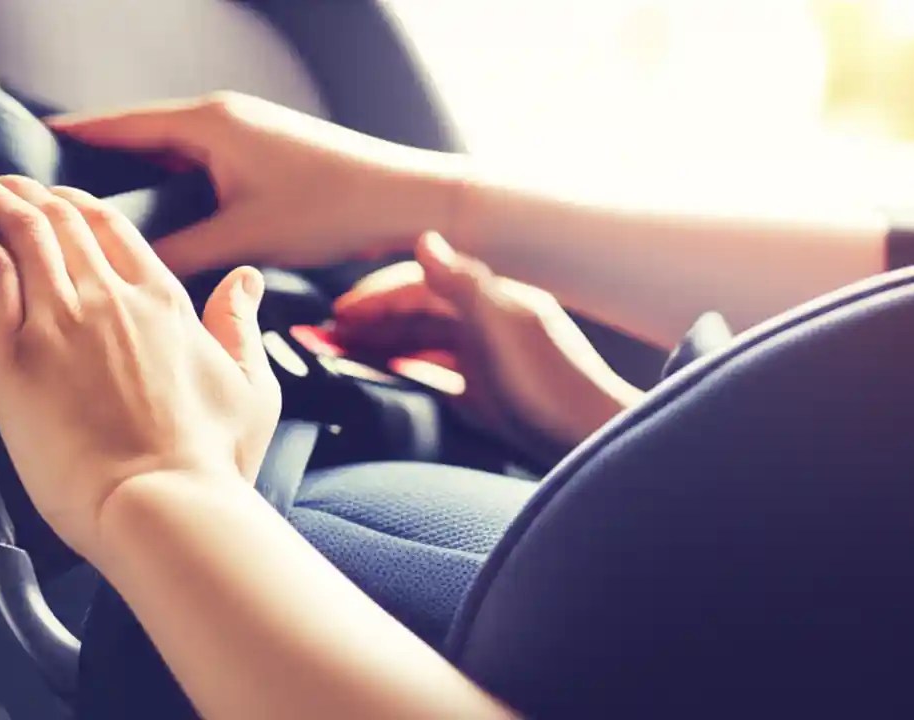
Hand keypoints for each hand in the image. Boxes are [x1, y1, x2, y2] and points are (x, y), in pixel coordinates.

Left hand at [0, 175, 280, 562]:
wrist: (162, 508)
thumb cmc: (208, 461)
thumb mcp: (253, 386)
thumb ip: (241, 325)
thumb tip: (245, 280)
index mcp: (162, 301)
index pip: (111, 225)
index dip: (79, 203)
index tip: (62, 200)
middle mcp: (108, 299)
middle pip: (61, 219)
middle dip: (33, 194)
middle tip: (11, 189)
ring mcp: (58, 324)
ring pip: (23, 237)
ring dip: (2, 208)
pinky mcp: (15, 362)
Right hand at [48, 92, 464, 276]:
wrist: (405, 200)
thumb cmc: (334, 207)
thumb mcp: (247, 235)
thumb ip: (184, 252)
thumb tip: (133, 268)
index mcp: (209, 124)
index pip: (118, 125)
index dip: (68, 140)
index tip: (23, 155)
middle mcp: (221, 117)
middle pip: (137, 134)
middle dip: (93, 161)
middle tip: (46, 193)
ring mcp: (242, 133)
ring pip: (167, 150)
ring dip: (133, 173)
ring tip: (89, 207)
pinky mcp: (259, 154)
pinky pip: (195, 163)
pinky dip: (169, 182)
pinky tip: (156, 213)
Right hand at [334, 233, 642, 447]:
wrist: (595, 443)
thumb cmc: (554, 389)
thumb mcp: (504, 332)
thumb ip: (463, 285)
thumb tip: (423, 237)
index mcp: (493, 300)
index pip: (421, 286)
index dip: (377, 297)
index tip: (336, 313)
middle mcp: (487, 323)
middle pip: (414, 315)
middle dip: (366, 322)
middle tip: (319, 337)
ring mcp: (487, 359)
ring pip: (418, 343)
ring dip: (377, 345)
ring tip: (334, 353)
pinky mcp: (487, 394)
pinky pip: (433, 373)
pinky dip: (402, 369)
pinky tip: (380, 372)